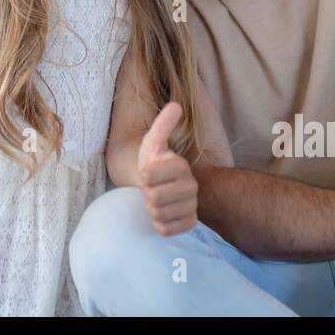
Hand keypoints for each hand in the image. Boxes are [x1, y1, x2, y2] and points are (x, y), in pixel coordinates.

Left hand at [137, 102, 198, 236]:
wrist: (160, 184)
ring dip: (152, 209)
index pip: (148, 176)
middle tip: (152, 188)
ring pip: (159, 214)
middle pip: (154, 197)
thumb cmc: (154, 161)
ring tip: (156, 200)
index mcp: (181, 166)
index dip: (143, 175)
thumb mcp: (153, 141)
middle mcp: (191, 187)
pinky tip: (162, 214)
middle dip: (147, 193)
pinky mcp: (189, 224)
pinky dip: (159, 224)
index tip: (148, 172)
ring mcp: (191, 206)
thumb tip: (176, 105)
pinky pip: (166, 230)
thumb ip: (163, 124)